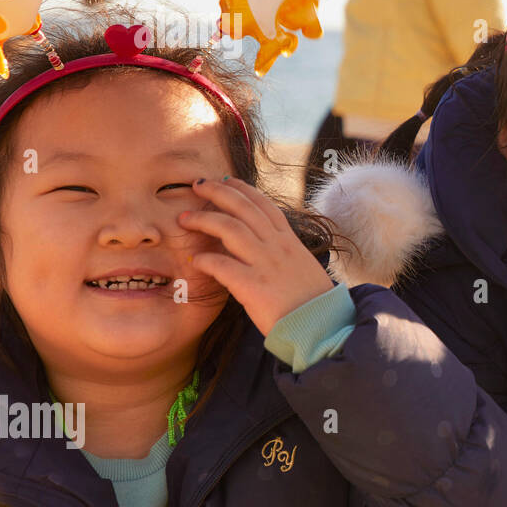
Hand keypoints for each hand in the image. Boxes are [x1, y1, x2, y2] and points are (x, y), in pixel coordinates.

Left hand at [177, 177, 335, 336]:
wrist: (322, 325)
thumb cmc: (310, 300)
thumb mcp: (301, 266)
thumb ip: (281, 252)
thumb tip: (260, 244)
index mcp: (289, 240)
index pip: (263, 204)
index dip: (242, 189)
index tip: (224, 180)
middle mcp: (277, 246)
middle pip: (243, 208)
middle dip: (217, 193)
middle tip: (197, 185)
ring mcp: (265, 264)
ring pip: (229, 229)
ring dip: (203, 220)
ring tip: (184, 218)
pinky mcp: (253, 286)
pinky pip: (222, 265)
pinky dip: (205, 260)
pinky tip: (195, 261)